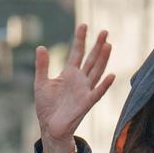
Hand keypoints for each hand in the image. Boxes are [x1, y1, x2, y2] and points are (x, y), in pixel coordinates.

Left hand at [33, 23, 114, 152]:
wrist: (49, 127)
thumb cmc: (46, 107)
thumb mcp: (41, 83)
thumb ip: (42, 66)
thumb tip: (41, 47)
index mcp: (69, 74)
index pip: (77, 52)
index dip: (80, 39)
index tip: (84, 25)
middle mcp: (80, 80)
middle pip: (91, 59)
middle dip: (97, 45)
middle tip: (104, 31)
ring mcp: (85, 90)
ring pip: (97, 72)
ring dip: (103, 59)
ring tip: (108, 45)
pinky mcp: (86, 103)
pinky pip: (97, 93)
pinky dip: (104, 85)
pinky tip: (112, 75)